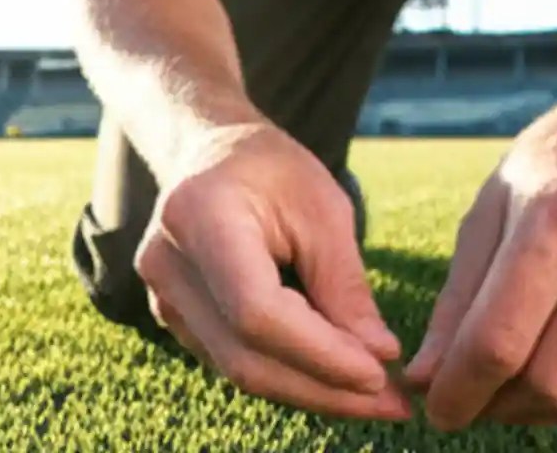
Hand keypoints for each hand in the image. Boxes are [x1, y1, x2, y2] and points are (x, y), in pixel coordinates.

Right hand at [134, 123, 410, 419]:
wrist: (209, 152)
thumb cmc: (272, 169)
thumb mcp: (324, 208)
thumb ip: (345, 285)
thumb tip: (377, 357)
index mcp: (201, 216)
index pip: (257, 311)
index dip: (320, 353)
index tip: (381, 373)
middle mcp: (167, 262)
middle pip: (245, 355)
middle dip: (324, 388)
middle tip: (394, 403)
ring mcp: (162, 296)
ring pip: (240, 370)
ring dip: (312, 391)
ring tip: (377, 397)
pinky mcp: (174, 317)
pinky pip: (235, 361)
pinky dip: (289, 375)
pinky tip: (336, 378)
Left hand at [405, 106, 556, 432]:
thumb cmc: (555, 168)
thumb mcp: (490, 210)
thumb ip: (458, 299)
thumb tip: (426, 378)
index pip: (502, 339)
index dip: (460, 390)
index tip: (437, 409)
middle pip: (552, 382)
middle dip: (497, 407)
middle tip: (471, 398)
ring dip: (543, 416)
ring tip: (513, 390)